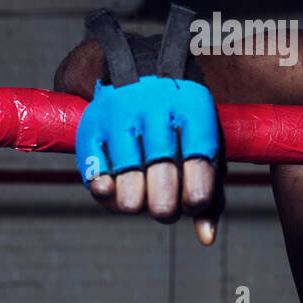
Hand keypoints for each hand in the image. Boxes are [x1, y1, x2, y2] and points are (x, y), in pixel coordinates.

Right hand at [75, 76, 223, 244]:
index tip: (193, 201)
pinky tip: (111, 187)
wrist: (135, 64)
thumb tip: (206, 238)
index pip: (199, 161)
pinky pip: (94, 170)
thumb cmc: (177, 119)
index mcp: (192, 108)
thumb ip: (209, 191)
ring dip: (134, 202)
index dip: (197, 194)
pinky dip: (102, 188)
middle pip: (162, 176)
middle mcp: (156, 106)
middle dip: (164, 205)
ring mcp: (121, 113)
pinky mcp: (92, 123)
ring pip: (128, 180)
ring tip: (139, 198)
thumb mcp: (201, 142)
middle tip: (163, 207)